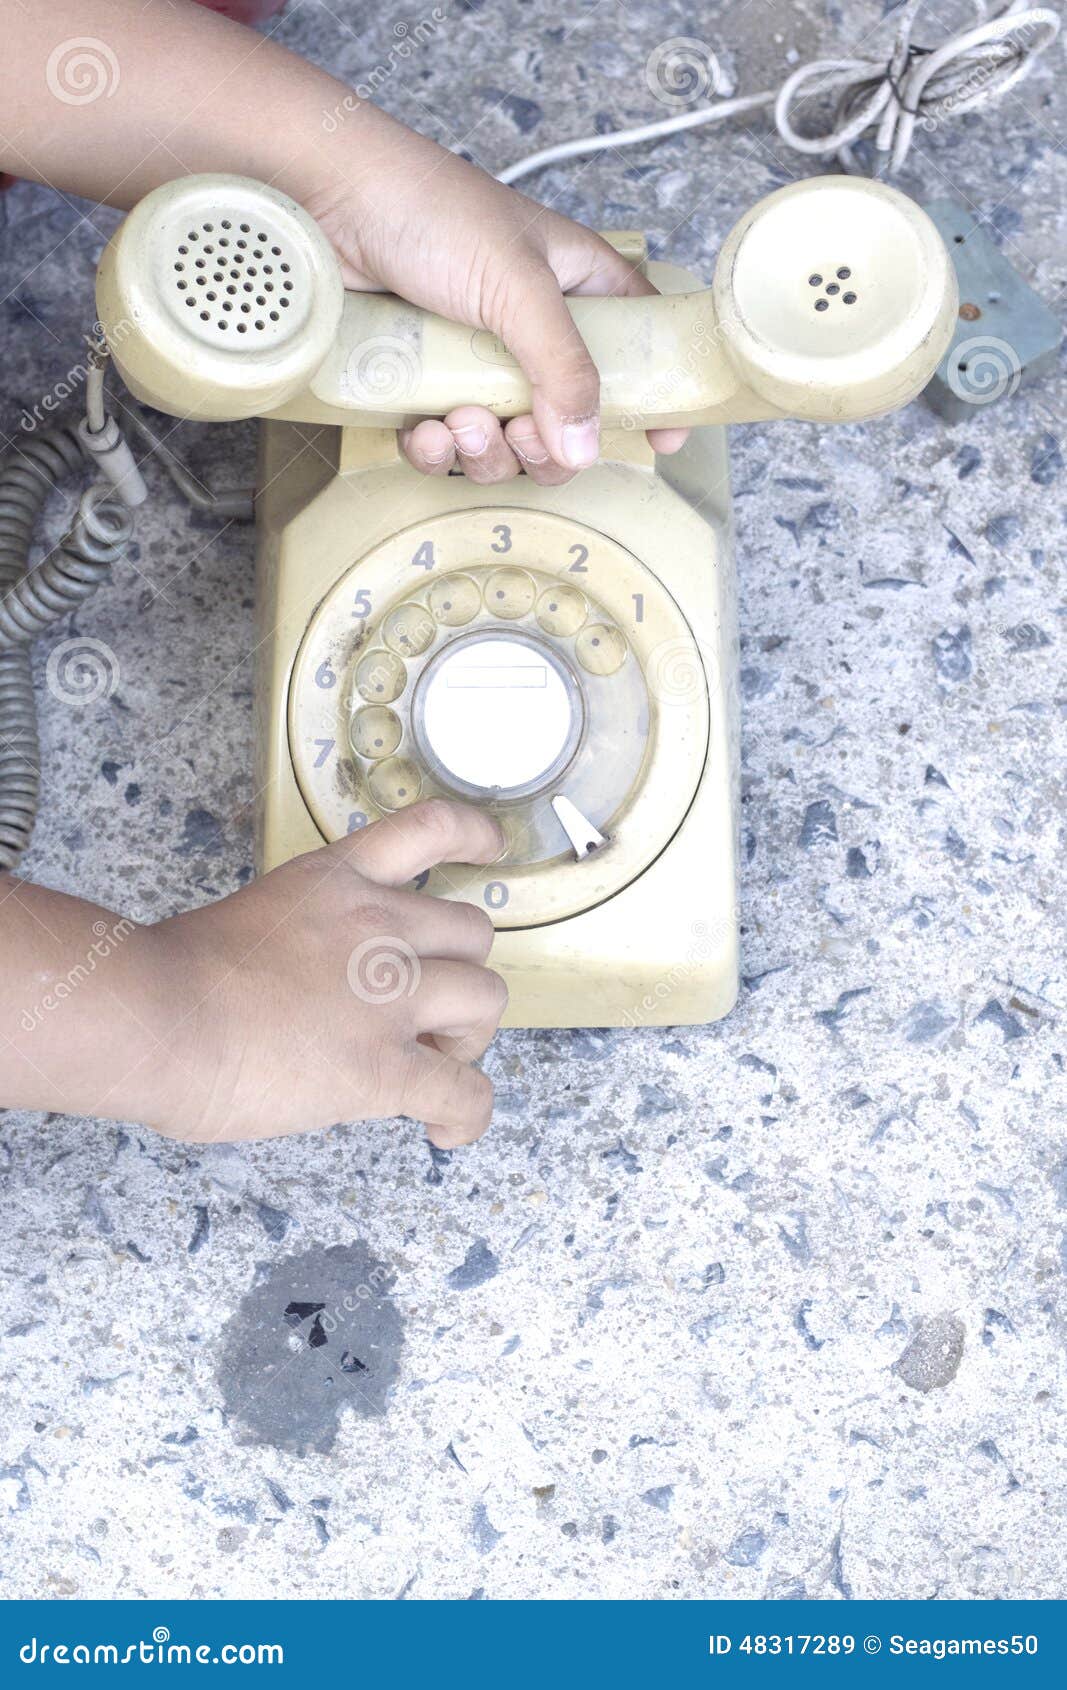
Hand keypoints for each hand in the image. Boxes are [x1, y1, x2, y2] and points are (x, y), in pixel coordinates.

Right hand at [144, 800, 506, 1147]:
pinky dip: (467, 1114)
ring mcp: (389, 995)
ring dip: (469, 1036)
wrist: (158, 1017)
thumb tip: (309, 996)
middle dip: (460, 976)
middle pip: (473, 934)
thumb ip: (300, 939)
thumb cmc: (169, 981)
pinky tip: (444, 1127)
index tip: (492, 847)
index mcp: (338, 882)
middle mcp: (377, 926)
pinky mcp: (387, 1066)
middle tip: (425, 1017)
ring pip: (486, 999)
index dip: (473, 835)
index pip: (428, 829)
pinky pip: (466, 1091)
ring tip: (434, 1066)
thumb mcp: (249, 922)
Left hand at [303, 118, 687, 483]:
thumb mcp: (519, 288)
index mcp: (577, 288)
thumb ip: (562, 369)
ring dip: (486, 452)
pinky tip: (424, 432)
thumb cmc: (430, 211)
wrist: (328, 201)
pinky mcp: (424, 382)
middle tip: (516, 431)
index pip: (638, 347)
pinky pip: (446, 446)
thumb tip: (584, 449)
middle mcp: (533, 330)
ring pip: (505, 444)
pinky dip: (437, 453)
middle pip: (569, 422)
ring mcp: (477, 360)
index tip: (660, 441)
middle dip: (543, 446)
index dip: (653, 396)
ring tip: (459, 421)